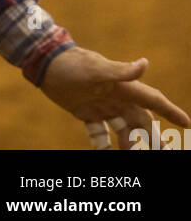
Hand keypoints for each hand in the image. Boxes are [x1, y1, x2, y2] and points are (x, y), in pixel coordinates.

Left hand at [40, 46, 189, 150]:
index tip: (186, 123)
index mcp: (122, 86)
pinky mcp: (87, 112)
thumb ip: (121, 71)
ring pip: (123, 130)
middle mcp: (116, 96)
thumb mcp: (95, 68)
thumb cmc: (71, 63)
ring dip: (130, 144)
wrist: (44, 63)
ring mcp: (102, 105)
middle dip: (153, 138)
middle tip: (162, 152)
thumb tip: (145, 63)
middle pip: (141, 121)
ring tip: (131, 157)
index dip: (170, 111)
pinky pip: (100, 133)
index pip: (152, 100)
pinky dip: (104, 144)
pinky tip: (105, 152)